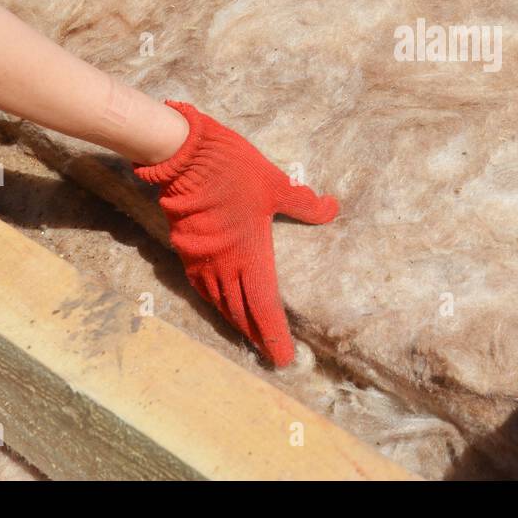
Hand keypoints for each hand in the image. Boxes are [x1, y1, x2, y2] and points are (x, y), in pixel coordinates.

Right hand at [133, 101, 338, 365]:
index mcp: (251, 256)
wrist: (185, 158)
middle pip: (241, 312)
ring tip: (247, 335)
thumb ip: (305, 203)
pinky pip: (201, 286)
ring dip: (234, 321)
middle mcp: (225, 266)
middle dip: (256, 335)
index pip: (264, 308)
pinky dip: (213, 301)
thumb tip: (332, 209)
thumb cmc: (234, 170)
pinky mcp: (186, 249)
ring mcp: (202, 260)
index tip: (283, 359)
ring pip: (219, 302)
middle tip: (269, 353)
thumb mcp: (277, 185)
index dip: (274, 336)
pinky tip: (217, 303)